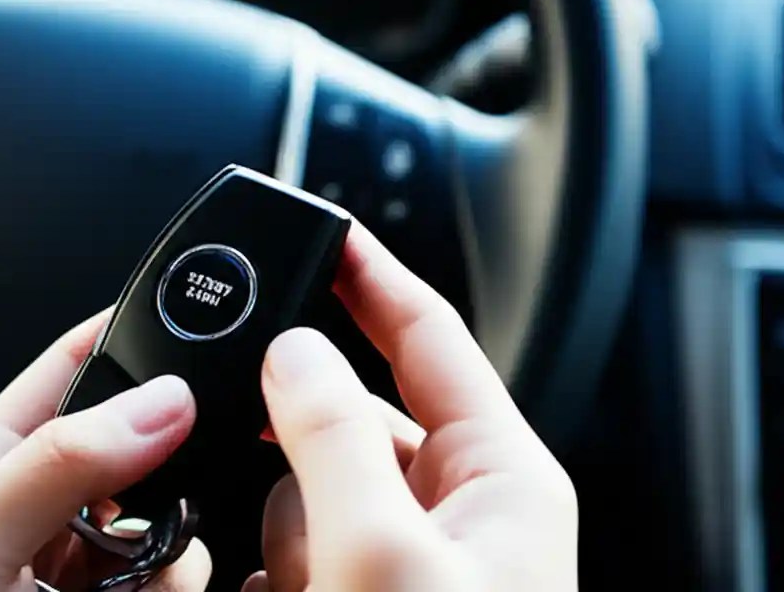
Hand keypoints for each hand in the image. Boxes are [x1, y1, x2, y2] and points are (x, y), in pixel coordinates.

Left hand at [0, 309, 211, 591]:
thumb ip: (58, 464)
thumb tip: (158, 404)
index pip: (75, 365)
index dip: (133, 334)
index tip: (197, 322)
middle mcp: (52, 507)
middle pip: (147, 445)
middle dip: (169, 468)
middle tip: (164, 498)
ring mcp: (90, 565)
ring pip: (176, 518)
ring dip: (169, 553)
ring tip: (123, 589)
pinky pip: (180, 579)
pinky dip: (173, 591)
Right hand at [244, 224, 577, 590]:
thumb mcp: (383, 553)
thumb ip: (334, 442)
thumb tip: (294, 352)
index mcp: (501, 477)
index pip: (429, 335)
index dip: (372, 274)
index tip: (323, 227)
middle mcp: (462, 513)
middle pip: (349, 424)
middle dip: (303, 461)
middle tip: (294, 499)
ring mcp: (413, 561)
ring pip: (311, 496)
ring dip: (293, 543)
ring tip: (317, 588)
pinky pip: (298, 554)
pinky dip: (282, 575)